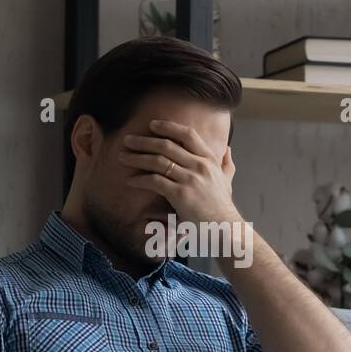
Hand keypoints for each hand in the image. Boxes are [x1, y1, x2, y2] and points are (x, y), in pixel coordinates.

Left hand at [120, 119, 241, 226]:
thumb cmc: (223, 206)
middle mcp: (200, 165)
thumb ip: (226, 164)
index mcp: (209, 159)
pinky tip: (130, 181)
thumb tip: (227, 148)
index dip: (168, 127)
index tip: (152, 125)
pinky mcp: (180, 194)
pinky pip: (155, 181)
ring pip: (158, 161)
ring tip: (123, 157)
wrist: (224, 227)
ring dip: (137, 158)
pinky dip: (140, 180)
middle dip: (144, 141)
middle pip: (167, 146)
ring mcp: (190, 179)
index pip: (188, 135)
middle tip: (128, 140)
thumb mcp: (227, 181)